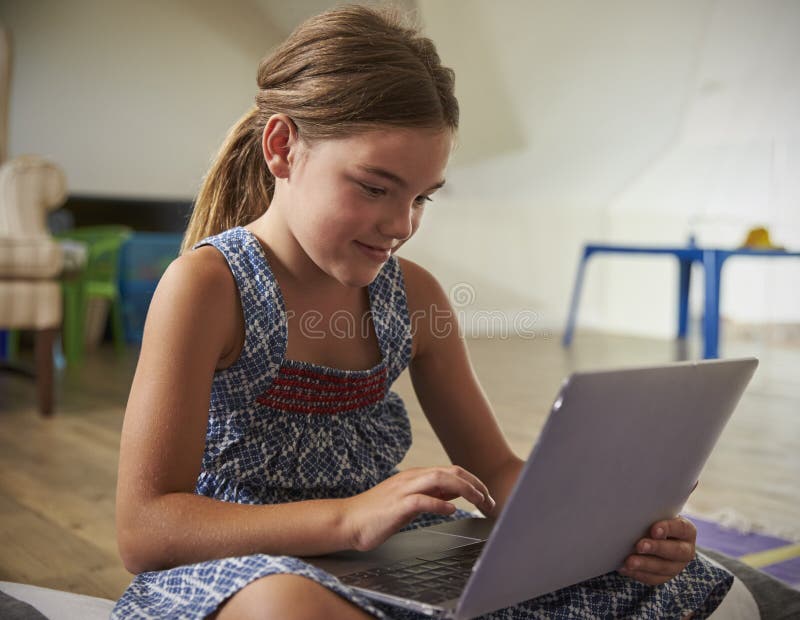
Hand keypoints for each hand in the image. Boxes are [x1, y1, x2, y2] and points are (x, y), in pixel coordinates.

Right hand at [343, 466, 495, 551]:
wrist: (348, 520)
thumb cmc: (377, 514)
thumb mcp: (408, 501)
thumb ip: (429, 494)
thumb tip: (453, 494)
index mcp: (415, 476)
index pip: (451, 471)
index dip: (472, 481)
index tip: (486, 496)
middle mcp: (411, 478)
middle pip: (450, 471)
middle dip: (474, 484)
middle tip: (489, 500)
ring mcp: (403, 490)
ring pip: (440, 479)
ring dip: (464, 489)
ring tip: (478, 501)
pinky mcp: (397, 505)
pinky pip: (422, 500)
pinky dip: (440, 503)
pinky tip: (451, 510)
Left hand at [618, 516, 696, 585]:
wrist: (655, 537)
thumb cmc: (653, 520)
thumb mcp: (655, 515)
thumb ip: (650, 514)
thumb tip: (630, 511)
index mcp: (686, 531)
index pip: (681, 528)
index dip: (668, 528)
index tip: (653, 530)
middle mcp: (686, 550)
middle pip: (675, 551)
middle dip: (656, 548)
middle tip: (639, 546)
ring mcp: (677, 566)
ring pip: (663, 568)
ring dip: (645, 565)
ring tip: (629, 562)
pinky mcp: (665, 577)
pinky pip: (653, 578)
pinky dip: (638, 574)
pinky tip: (625, 569)